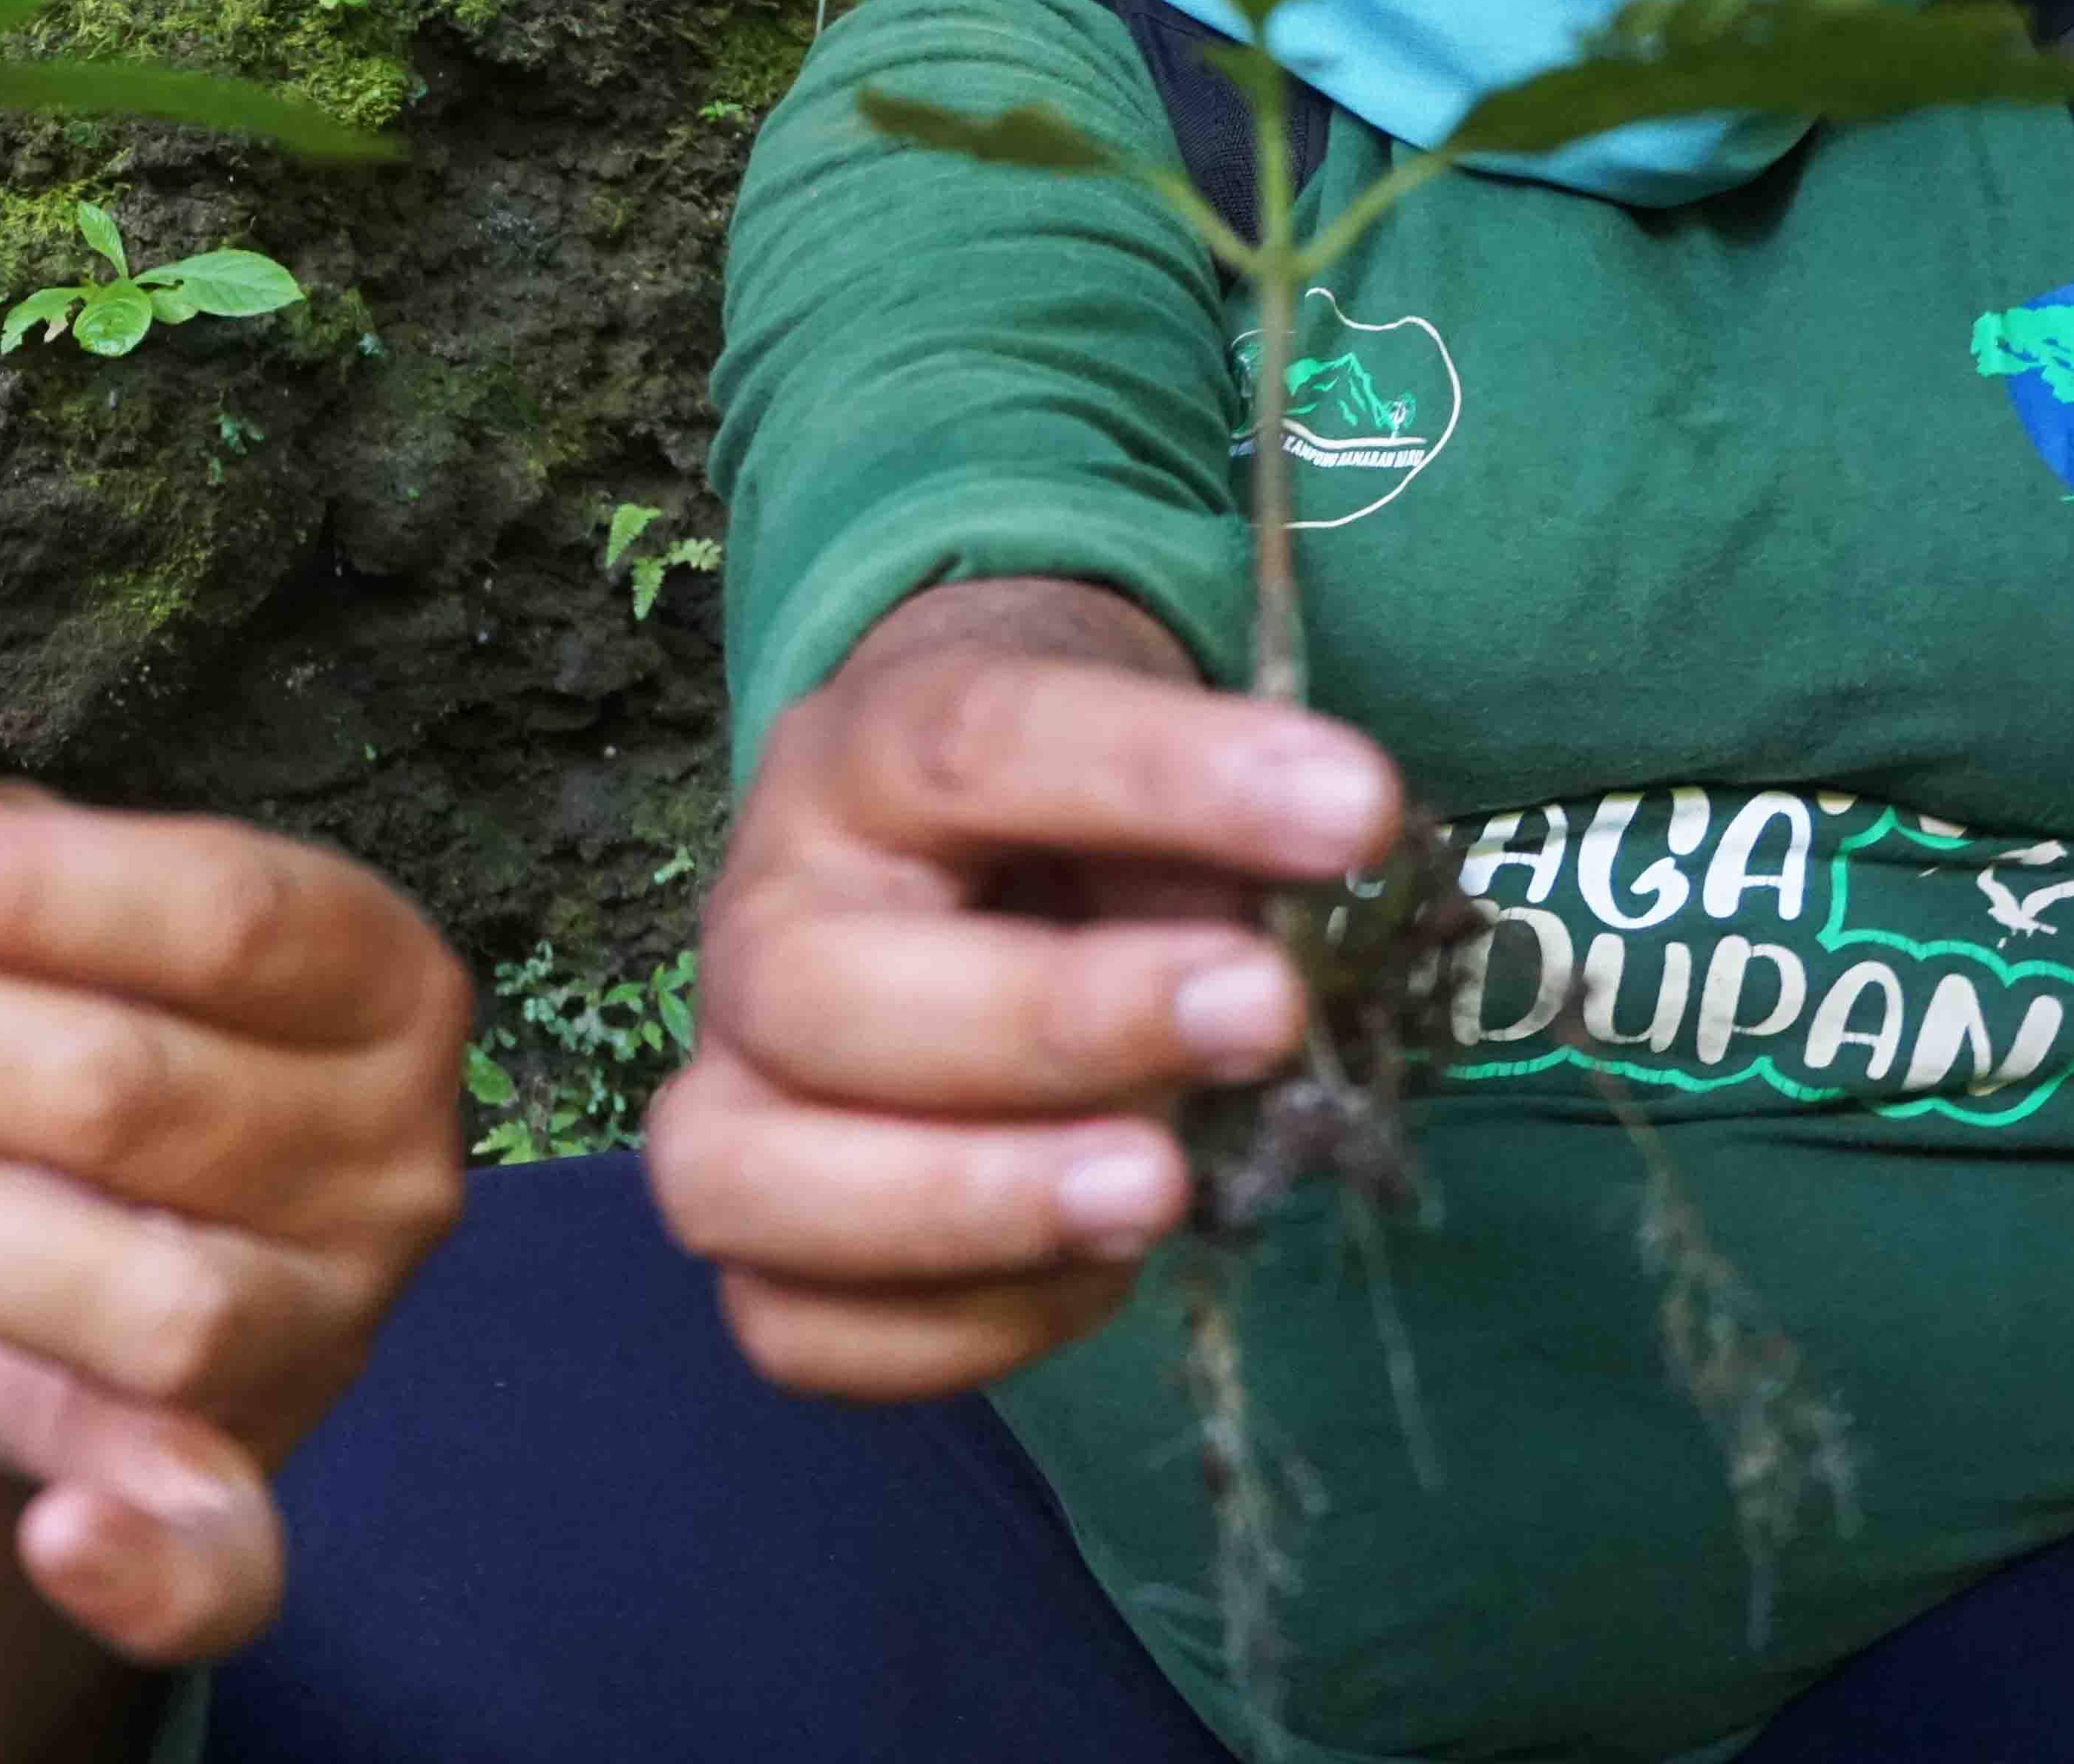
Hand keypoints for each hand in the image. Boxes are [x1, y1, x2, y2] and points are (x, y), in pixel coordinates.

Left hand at [0, 780, 468, 1671]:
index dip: (22, 884)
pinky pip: (225, 1551)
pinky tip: (61, 1536)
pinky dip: (146, 1565)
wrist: (109, 1257)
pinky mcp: (244, 1476)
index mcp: (376, 974)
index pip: (220, 909)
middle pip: (132, 1090)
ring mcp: (325, 1325)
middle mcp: (387, 1152)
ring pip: (145, 1300)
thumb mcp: (67, 928)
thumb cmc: (92, 1044)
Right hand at [646, 587, 1396, 1402]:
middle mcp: (758, 920)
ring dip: (969, 1201)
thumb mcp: (1160, 787)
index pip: (971, 746)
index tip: (1349, 809)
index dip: (1159, 775)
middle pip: (818, 984)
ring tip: (1158, 1191)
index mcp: (858, 763)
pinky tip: (1100, 1271)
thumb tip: (1316, 954)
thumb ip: (1228, 854)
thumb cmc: (1078, 842)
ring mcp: (724, 1088)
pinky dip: (953, 1326)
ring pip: (743, 1174)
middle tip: (1256, 1018)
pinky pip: (793, 1328)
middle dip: (1050, 1021)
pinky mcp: (750, 1234)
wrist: (961, 879)